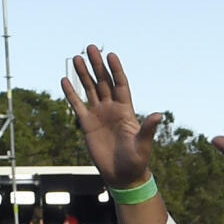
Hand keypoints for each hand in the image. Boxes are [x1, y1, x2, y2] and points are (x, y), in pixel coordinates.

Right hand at [63, 46, 162, 191]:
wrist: (122, 176)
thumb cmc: (136, 160)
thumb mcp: (144, 144)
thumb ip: (148, 128)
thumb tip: (158, 115)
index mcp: (126, 110)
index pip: (120, 84)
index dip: (116, 70)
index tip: (111, 55)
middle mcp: (111, 109)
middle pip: (103, 82)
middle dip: (97, 65)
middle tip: (90, 48)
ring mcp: (98, 115)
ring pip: (90, 90)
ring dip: (83, 75)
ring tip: (76, 58)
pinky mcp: (87, 125)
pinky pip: (77, 106)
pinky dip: (71, 94)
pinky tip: (64, 81)